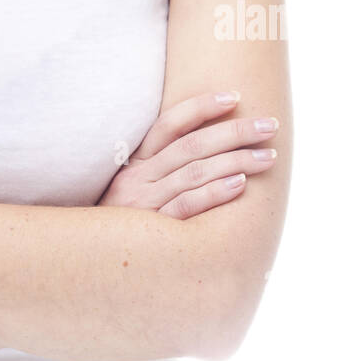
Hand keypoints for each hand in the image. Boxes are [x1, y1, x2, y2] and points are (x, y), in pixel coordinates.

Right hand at [96, 92, 278, 218]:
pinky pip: (187, 206)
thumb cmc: (124, 225)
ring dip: (236, 161)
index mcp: (135, 163)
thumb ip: (160, 169)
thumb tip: (208, 146)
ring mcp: (144, 204)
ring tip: (268, 156)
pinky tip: (241, 183)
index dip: (201, 106)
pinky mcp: (153, 230)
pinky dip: (214, 192)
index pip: (169, 124)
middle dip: (234, 131)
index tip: (235, 97)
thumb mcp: (133, 190)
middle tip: (269, 125)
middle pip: (191, 145)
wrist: (91, 264)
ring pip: (194, 172)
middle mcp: (138, 178)